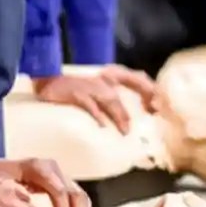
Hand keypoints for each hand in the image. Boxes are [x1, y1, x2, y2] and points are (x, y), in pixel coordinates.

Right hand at [33, 68, 153, 134]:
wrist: (48, 79)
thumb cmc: (73, 87)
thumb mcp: (96, 87)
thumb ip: (110, 98)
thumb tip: (127, 117)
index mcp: (109, 75)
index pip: (137, 77)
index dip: (150, 90)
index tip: (157, 106)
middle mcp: (103, 78)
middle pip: (128, 87)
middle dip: (141, 100)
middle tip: (150, 118)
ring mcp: (90, 85)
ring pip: (110, 100)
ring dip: (119, 116)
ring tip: (125, 131)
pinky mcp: (76, 93)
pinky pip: (90, 104)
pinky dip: (97, 115)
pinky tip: (102, 125)